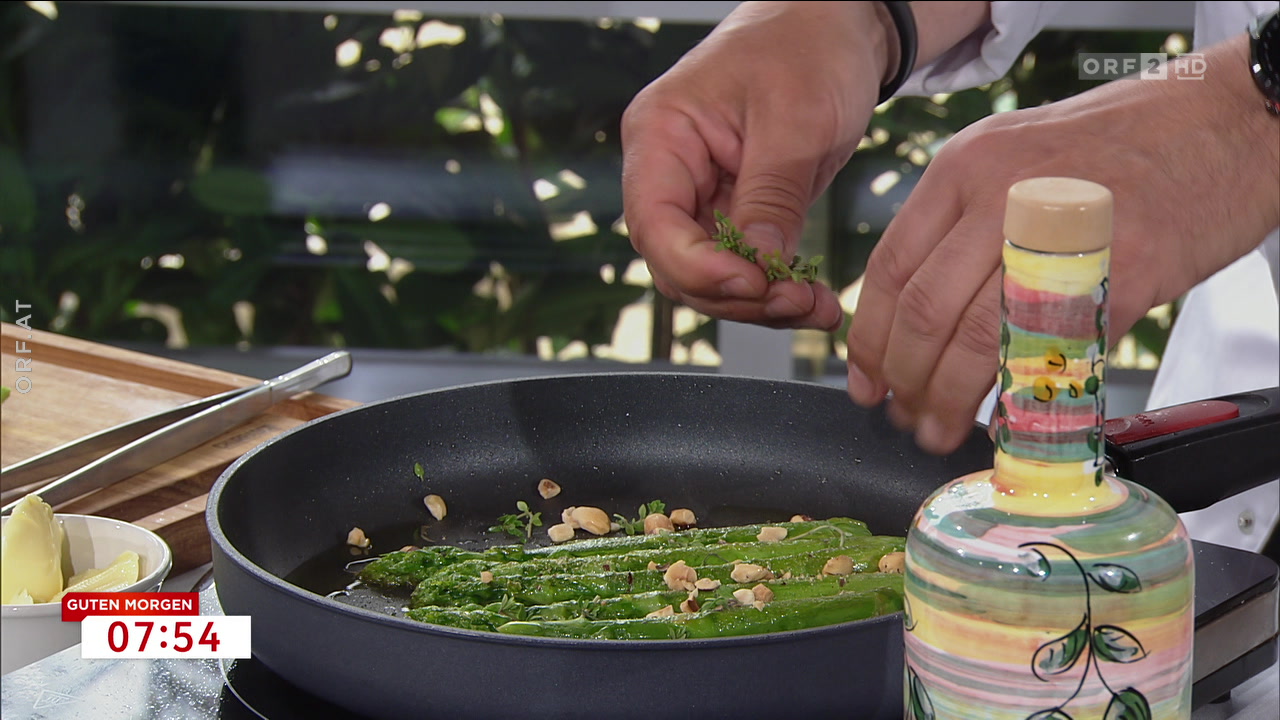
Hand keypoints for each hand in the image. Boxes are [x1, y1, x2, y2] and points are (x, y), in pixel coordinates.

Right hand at [620, 2, 895, 331]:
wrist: (835, 24)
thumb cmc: (807, 45)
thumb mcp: (795, 118)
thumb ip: (771, 195)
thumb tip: (757, 264)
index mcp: (660, 135)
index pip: (656, 224)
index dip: (698, 267)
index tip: (753, 284)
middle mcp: (669, 171)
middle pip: (677, 262)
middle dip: (735, 293)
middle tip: (795, 302)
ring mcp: (700, 195)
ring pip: (710, 275)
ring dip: (759, 302)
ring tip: (814, 306)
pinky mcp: (734, 210)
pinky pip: (742, 265)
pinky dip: (775, 288)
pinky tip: (813, 299)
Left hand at [846, 32, 1279, 454]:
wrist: (1225, 120)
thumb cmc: (1121, 145)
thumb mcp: (1015, 157)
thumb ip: (963, 224)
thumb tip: (920, 312)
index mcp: (964, 167)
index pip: (890, 269)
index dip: (871, 339)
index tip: (866, 380)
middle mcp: (998, 197)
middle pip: (924, 312)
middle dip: (905, 380)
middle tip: (903, 415)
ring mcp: (1058, 236)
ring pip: (974, 340)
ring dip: (948, 399)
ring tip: (939, 430)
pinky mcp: (1119, 275)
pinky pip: (1052, 352)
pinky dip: (1022, 398)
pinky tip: (1010, 419)